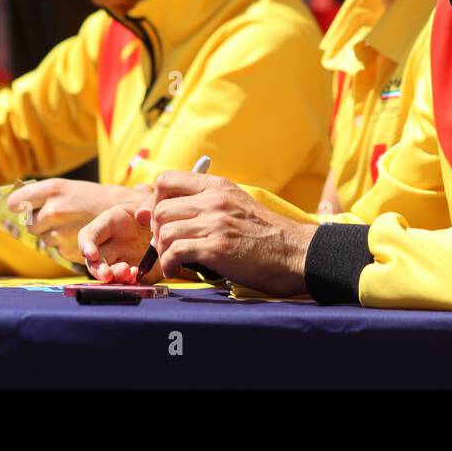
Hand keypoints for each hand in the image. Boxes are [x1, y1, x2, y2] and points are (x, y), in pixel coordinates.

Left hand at [7, 179, 141, 262]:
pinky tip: (78, 234)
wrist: (123, 211)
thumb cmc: (90, 197)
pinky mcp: (67, 250)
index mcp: (52, 189)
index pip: (15, 202)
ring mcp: (60, 232)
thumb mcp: (65, 187)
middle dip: (40, 221)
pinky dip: (64, 243)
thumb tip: (12, 207)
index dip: (19, 205)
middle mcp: (54, 210)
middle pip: (29, 223)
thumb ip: (40, 195)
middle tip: (60, 215)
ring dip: (53, 233)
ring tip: (73, 223)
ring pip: (43, 238)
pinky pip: (56, 248)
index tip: (23, 206)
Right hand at [78, 201, 156, 283]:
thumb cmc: (151, 214)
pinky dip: (130, 284)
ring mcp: (121, 263)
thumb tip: (142, 213)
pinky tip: (136, 278)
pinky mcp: (136, 275)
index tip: (92, 254)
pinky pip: (129, 283)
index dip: (86, 246)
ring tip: (127, 274)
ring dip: (115, 278)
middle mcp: (110, 248)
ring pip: (110, 276)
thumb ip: (146, 209)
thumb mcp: (148, 206)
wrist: (164, 228)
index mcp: (107, 226)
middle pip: (95, 263)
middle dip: (99, 270)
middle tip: (107, 274)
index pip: (88, 236)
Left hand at [136, 171, 316, 297]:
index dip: (155, 201)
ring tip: (173, 261)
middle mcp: (214, 200)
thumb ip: (203, 205)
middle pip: (159, 209)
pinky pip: (174, 252)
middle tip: (167, 245)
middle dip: (155, 231)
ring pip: (163, 232)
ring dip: (162, 252)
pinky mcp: (217, 248)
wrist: (296, 253)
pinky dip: (169, 265)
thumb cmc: (265, 234)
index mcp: (218, 186)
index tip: (160, 220)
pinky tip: (177, 270)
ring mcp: (216, 223)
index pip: (166, 180)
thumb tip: (156, 212)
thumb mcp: (235, 206)